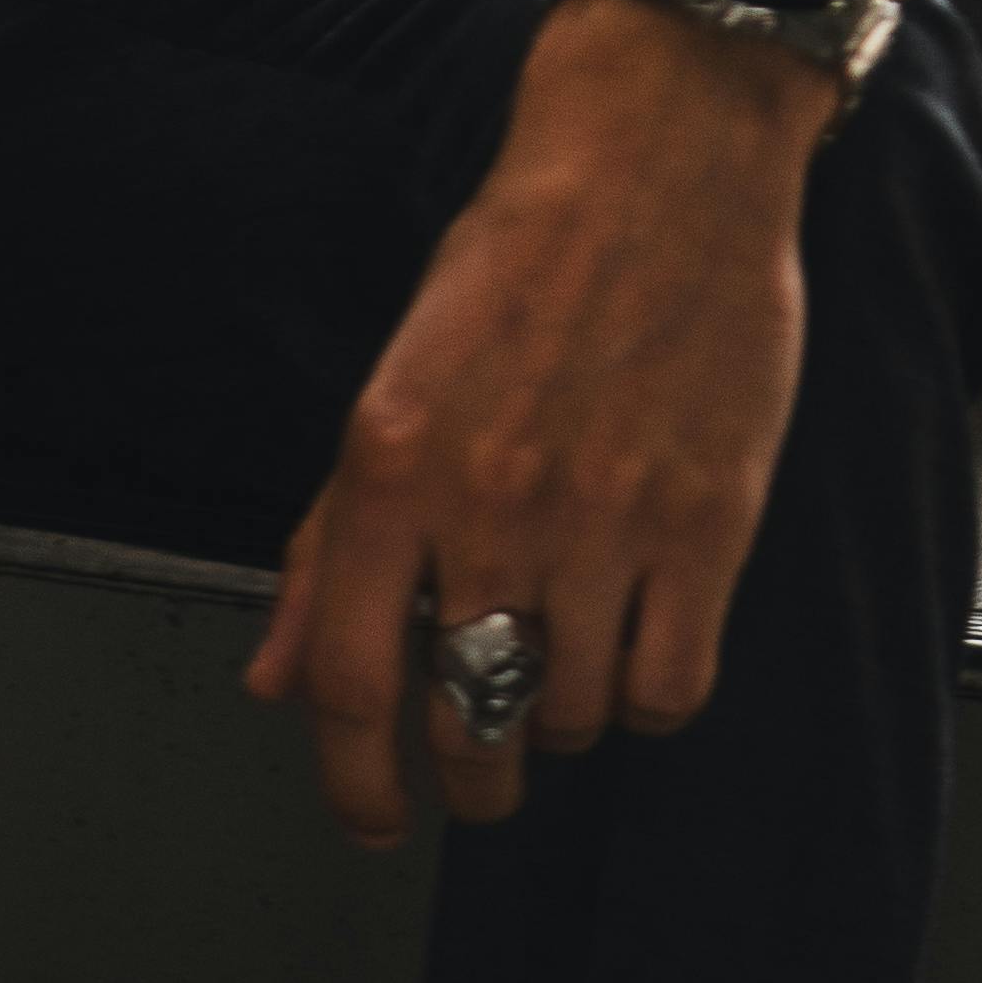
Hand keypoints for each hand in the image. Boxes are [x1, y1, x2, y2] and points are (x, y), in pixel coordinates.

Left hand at [246, 0, 819, 847]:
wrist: (659, 164)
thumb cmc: (521, 260)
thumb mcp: (393, 386)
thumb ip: (330, 540)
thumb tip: (275, 674)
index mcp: (391, 465)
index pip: (350, 679)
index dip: (355, 779)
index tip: (374, 818)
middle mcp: (490, 505)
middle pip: (468, 722)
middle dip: (471, 771)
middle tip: (481, 765)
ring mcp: (603, 522)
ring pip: (573, 717)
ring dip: (562, 719)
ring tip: (565, 663)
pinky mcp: (706, 527)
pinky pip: (669, 689)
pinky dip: (648, 698)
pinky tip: (636, 649)